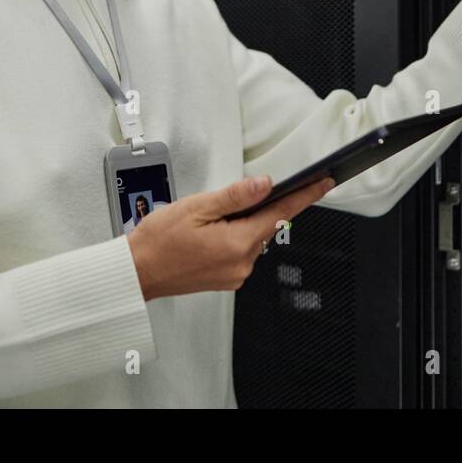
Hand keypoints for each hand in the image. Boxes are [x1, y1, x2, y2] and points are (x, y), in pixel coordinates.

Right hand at [126, 174, 335, 300]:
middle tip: (219, 205)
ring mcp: (235, 274)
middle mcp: (241, 263)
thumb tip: (265, 184)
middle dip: (252, 209)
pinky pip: (240, 251)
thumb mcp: (196, 207)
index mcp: (237, 243)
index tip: (324, 183)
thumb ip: (235, 196)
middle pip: (264, 224)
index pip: (281, 212)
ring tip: (204, 224)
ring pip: (251, 238)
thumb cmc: (158, 241)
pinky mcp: (227, 279)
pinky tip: (207, 236)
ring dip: (238, 224)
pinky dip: (232, 238)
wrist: (138, 271)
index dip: (306, 195)